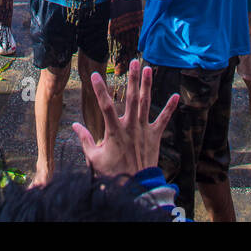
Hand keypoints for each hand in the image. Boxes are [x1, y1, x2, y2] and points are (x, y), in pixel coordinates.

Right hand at [72, 60, 179, 177]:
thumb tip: (75, 126)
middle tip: (133, 61)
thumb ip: (85, 140)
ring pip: (146, 103)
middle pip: (132, 98)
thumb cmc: (113, 174)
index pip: (105, 106)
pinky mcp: (155, 137)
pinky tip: (175, 96)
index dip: (100, 90)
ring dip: (147, 85)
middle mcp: (131, 127)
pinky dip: (170, 108)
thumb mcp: (94, 159)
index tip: (95, 75)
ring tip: (148, 68)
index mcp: (114, 131)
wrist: (136, 188)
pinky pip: (163, 120)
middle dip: (132, 79)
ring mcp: (144, 130)